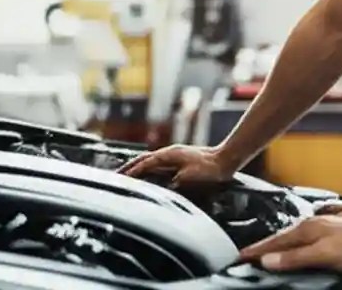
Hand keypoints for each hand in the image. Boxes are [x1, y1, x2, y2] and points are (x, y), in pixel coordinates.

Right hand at [117, 144, 234, 186]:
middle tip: (116, 176)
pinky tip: (146, 173)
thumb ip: (174, 182)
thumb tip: (162, 188)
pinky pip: (157, 163)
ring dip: (137, 166)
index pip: (144, 164)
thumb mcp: (190, 177)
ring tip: (126, 174)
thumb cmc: (209, 169)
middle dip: (129, 167)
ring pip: (149, 159)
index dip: (132, 172)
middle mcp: (168, 153)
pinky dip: (147, 167)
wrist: (225, 160)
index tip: (119, 179)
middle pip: (143, 159)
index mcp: (168, 155)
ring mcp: (173, 155)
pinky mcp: (179, 159)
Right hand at [238, 213, 341, 274]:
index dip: (258, 250)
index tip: (241, 256)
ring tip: (279, 246)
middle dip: (270, 244)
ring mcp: (336, 221)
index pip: (276, 242)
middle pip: (288, 235)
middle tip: (254, 253)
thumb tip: (268, 260)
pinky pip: (322, 229)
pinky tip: (316, 237)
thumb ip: (297, 257)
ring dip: (289, 239)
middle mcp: (321, 220)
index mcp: (311, 228)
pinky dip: (310, 236)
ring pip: (304, 231)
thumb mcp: (327, 254)